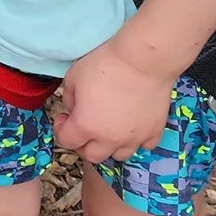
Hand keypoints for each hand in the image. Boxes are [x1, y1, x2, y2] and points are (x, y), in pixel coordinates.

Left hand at [52, 37, 180, 164]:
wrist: (143, 60)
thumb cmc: (105, 64)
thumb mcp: (73, 77)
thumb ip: (69, 98)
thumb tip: (73, 109)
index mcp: (86, 126)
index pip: (66, 141)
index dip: (61, 129)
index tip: (64, 117)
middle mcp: (110, 138)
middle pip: (92, 155)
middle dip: (83, 143)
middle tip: (83, 126)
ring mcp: (135, 138)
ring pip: (119, 155)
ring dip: (109, 145)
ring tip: (108, 127)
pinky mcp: (154, 131)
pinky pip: (144, 146)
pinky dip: (136, 140)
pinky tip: (132, 125)